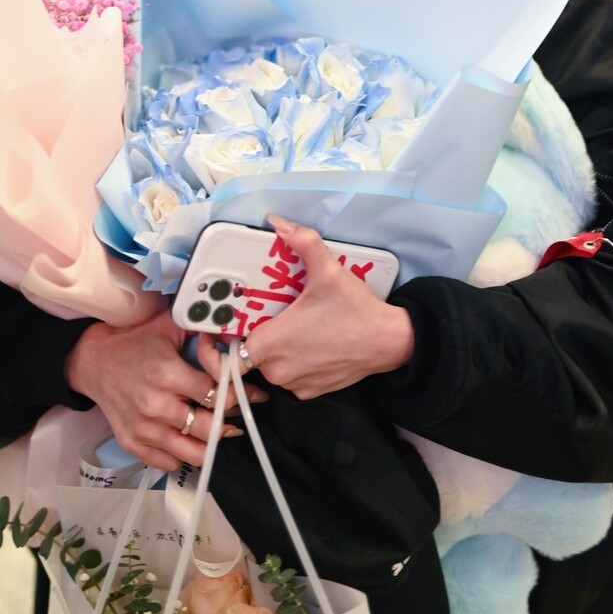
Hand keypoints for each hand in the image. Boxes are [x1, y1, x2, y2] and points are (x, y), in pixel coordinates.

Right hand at [65, 309, 266, 470]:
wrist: (93, 361)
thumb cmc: (135, 342)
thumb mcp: (167, 326)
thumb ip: (200, 328)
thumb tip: (234, 332)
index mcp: (168, 373)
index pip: (215, 394)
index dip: (236, 394)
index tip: (251, 394)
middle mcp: (156, 405)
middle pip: (209, 428)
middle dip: (228, 422)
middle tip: (236, 416)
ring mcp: (143, 428)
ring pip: (192, 451)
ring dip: (210, 444)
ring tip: (219, 432)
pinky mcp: (132, 442)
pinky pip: (169, 462)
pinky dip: (183, 454)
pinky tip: (189, 440)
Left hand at [204, 215, 414, 400]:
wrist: (389, 341)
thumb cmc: (354, 309)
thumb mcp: (327, 270)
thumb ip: (302, 242)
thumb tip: (278, 221)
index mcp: (271, 343)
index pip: (228, 348)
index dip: (223, 335)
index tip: (225, 321)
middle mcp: (278, 370)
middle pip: (247, 354)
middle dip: (253, 334)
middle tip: (267, 313)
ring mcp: (295, 384)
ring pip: (269, 366)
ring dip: (273, 349)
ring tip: (290, 324)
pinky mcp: (311, 392)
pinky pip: (289, 376)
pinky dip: (293, 362)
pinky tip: (308, 341)